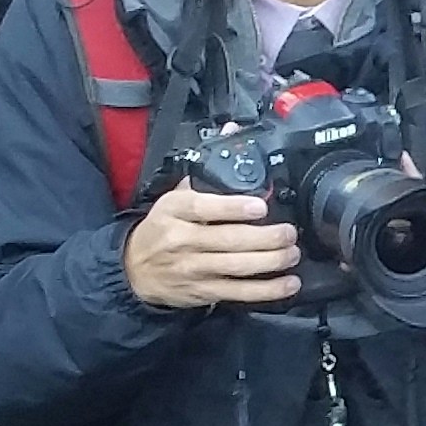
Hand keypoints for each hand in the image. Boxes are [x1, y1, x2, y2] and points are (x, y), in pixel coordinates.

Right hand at [124, 182, 304, 309]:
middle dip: (266, 237)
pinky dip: (267, 290)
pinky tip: (288, 283)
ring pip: (237, 266)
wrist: (134, 269)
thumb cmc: (162, 228)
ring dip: (271, 261)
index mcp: (175, 211)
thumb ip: (204, 174)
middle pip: (229, 239)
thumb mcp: (174, 197)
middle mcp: (183, 239)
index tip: (261, 206)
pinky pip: (240, 293)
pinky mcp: (204, 291)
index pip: (204, 207)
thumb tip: (230, 133)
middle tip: (288, 232)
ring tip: (291, 253)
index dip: (234, 207)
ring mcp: (194, 268)